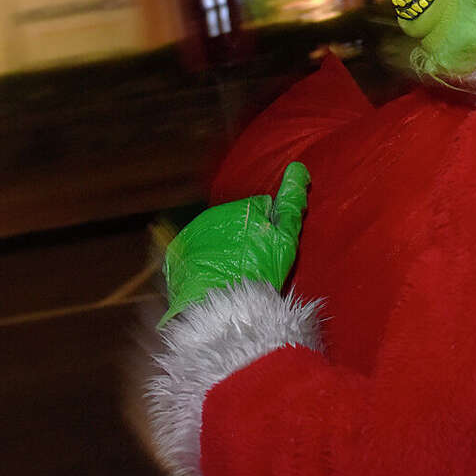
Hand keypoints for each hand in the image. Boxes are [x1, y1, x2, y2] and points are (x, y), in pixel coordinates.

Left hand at [158, 162, 309, 325]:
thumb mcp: (285, 239)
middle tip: (254, 263)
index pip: (261, 208)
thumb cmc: (258, 272)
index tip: (270, 249)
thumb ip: (291, 203)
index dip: (270, 228)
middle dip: (246, 236)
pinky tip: (214, 279)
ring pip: (216, 236)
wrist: (221, 306)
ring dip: (225, 248)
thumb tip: (298, 169)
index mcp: (240, 208)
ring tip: (234, 273)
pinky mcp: (177, 255)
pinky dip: (204, 262)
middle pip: (237, 221)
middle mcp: (212, 214)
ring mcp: (192, 234)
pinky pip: (196, 252)